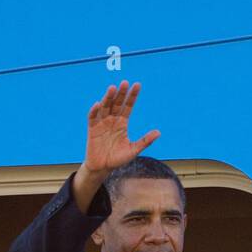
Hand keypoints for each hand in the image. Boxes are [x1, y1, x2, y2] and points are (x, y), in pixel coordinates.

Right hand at [73, 82, 160, 212]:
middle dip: (121, 94)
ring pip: (105, 107)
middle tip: (125, 83)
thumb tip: (159, 132)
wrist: (103, 168)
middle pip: (116, 103)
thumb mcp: (133, 150)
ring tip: (113, 88)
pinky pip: (92, 117)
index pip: (128, 106)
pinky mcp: (92, 129)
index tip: (137, 85)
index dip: (132, 96)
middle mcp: (112, 120)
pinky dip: (94, 111)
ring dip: (108, 97)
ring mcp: (102, 123)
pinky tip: (98, 104)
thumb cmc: (118, 159)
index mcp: (122, 123)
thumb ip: (144, 141)